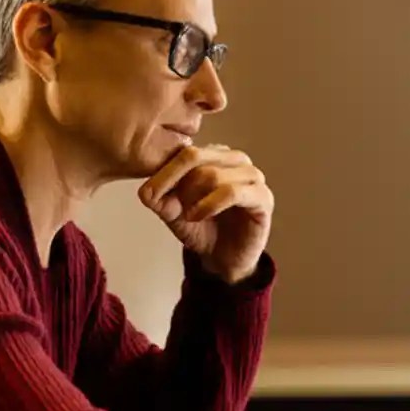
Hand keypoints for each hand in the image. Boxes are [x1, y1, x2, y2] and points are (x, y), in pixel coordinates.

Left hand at [138, 144, 273, 283]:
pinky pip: (232, 192)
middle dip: (176, 184)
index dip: (164, 172)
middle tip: (171, 206)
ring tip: (188, 215)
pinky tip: (198, 216)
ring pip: (212, 174)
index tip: (149, 194)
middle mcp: (236, 159)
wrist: (224, 258)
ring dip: (192, 197)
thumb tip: (146, 191)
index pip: (184, 151)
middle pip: (195, 156)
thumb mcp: (173, 212)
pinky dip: (209, 205)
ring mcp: (252, 177)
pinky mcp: (263, 197)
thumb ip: (159, 198)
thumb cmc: (203, 229)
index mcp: (215, 154)